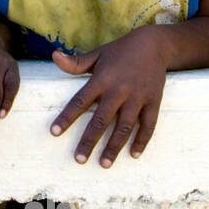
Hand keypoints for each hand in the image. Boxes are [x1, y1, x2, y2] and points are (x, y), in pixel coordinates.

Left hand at [50, 28, 165, 166]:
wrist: (154, 44)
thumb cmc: (120, 51)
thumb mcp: (97, 54)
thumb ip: (75, 63)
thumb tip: (54, 56)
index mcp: (102, 79)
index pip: (80, 101)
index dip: (67, 117)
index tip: (54, 133)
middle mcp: (119, 90)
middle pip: (101, 120)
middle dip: (89, 141)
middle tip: (79, 159)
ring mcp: (137, 97)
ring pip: (124, 127)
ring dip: (114, 146)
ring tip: (104, 163)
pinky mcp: (153, 101)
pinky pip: (148, 124)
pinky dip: (142, 140)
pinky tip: (133, 154)